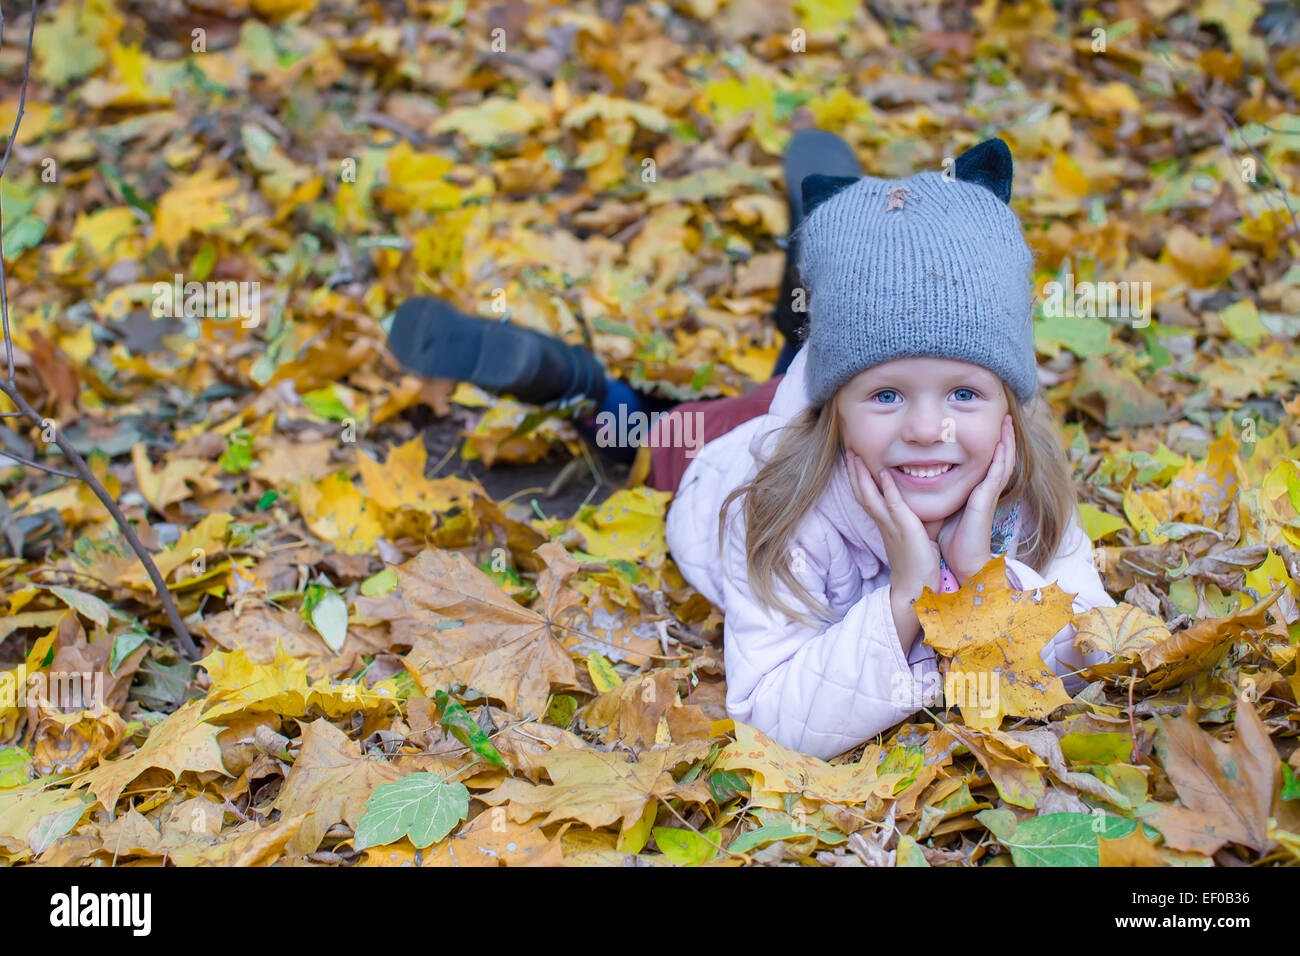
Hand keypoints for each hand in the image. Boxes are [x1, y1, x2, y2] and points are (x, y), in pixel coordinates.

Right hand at [845, 450, 940, 603]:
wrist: (916, 589)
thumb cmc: (917, 566)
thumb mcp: (911, 538)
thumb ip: (908, 522)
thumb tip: (913, 510)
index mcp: (884, 524)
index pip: (866, 497)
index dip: (859, 478)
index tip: (855, 460)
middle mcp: (883, 523)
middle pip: (861, 493)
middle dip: (854, 472)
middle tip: (849, 450)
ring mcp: (891, 526)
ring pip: (870, 496)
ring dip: (862, 476)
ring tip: (857, 457)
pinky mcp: (905, 529)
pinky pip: (893, 505)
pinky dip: (888, 489)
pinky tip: (884, 473)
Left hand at [937, 414, 1014, 583]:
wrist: (957, 565)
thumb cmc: (947, 542)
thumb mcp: (939, 510)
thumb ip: (935, 494)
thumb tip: (914, 477)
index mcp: (973, 493)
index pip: (984, 462)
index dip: (988, 443)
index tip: (988, 423)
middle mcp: (983, 491)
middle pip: (998, 457)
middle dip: (1002, 436)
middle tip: (1005, 414)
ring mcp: (987, 495)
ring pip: (1002, 461)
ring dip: (1007, 440)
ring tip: (1008, 419)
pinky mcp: (986, 501)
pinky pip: (997, 474)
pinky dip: (1002, 456)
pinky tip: (1003, 441)